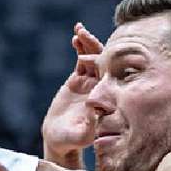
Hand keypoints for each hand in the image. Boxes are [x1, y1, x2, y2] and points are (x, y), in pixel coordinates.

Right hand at [41, 23, 102, 169]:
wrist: (60, 137)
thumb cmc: (72, 140)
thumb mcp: (82, 136)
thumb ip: (90, 126)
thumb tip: (95, 112)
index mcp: (106, 97)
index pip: (110, 75)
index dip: (105, 61)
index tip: (99, 52)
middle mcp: (101, 87)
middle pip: (103, 61)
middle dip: (95, 47)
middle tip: (86, 35)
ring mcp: (91, 81)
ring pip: (93, 57)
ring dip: (88, 43)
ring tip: (79, 30)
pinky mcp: (79, 79)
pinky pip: (82, 59)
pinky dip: (80, 48)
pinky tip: (75, 36)